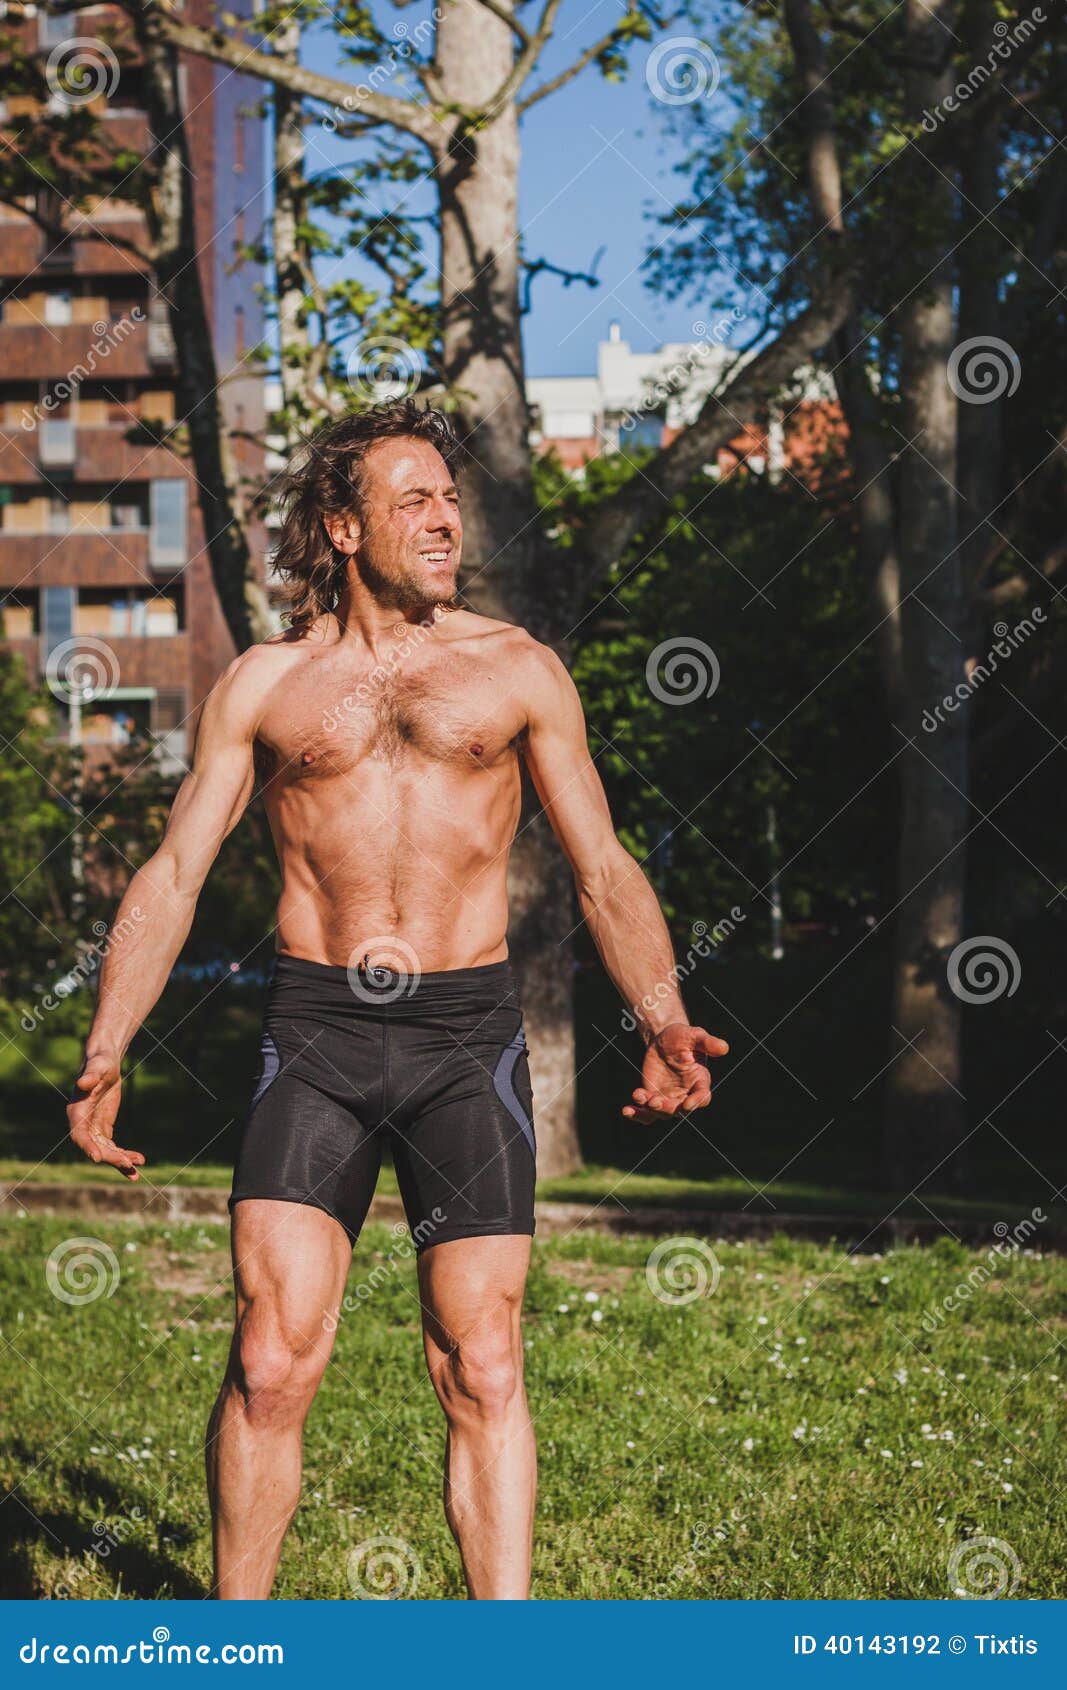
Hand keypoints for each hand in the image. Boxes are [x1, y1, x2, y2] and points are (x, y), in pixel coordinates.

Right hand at [67, 1051, 143, 1179]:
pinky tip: (136, 1168)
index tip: (98, 1158)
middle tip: (129, 1164)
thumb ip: (90, 1075)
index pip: (79, 1134)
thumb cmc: (100, 1062)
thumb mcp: (98, 1066)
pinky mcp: (104, 1130)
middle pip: (95, 1147)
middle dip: (111, 1157)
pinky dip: (123, 1157)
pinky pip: (113, 1148)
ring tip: (136, 1172)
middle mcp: (82, 1124)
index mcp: (76, 1111)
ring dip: (119, 1162)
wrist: (105, 1063)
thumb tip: (82, 1082)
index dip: (87, 1146)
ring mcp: (93, 1129)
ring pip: (105, 1151)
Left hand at [622, 1023, 728, 1123]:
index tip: (687, 1105)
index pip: (702, 1096)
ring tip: (639, 1095)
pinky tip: (626, 1110)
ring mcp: (669, 1098)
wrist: (663, 1040)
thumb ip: (708, 1043)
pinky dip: (637, 1114)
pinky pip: (646, 1113)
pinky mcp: (653, 1098)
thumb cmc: (683, 1037)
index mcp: (700, 1081)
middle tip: (654, 1101)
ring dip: (651, 1109)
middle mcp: (686, 1094)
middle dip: (667, 1108)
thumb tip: (724, 1048)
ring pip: (662, 1113)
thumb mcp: (694, 1036)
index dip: (696, 1101)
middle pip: (680, 1110)